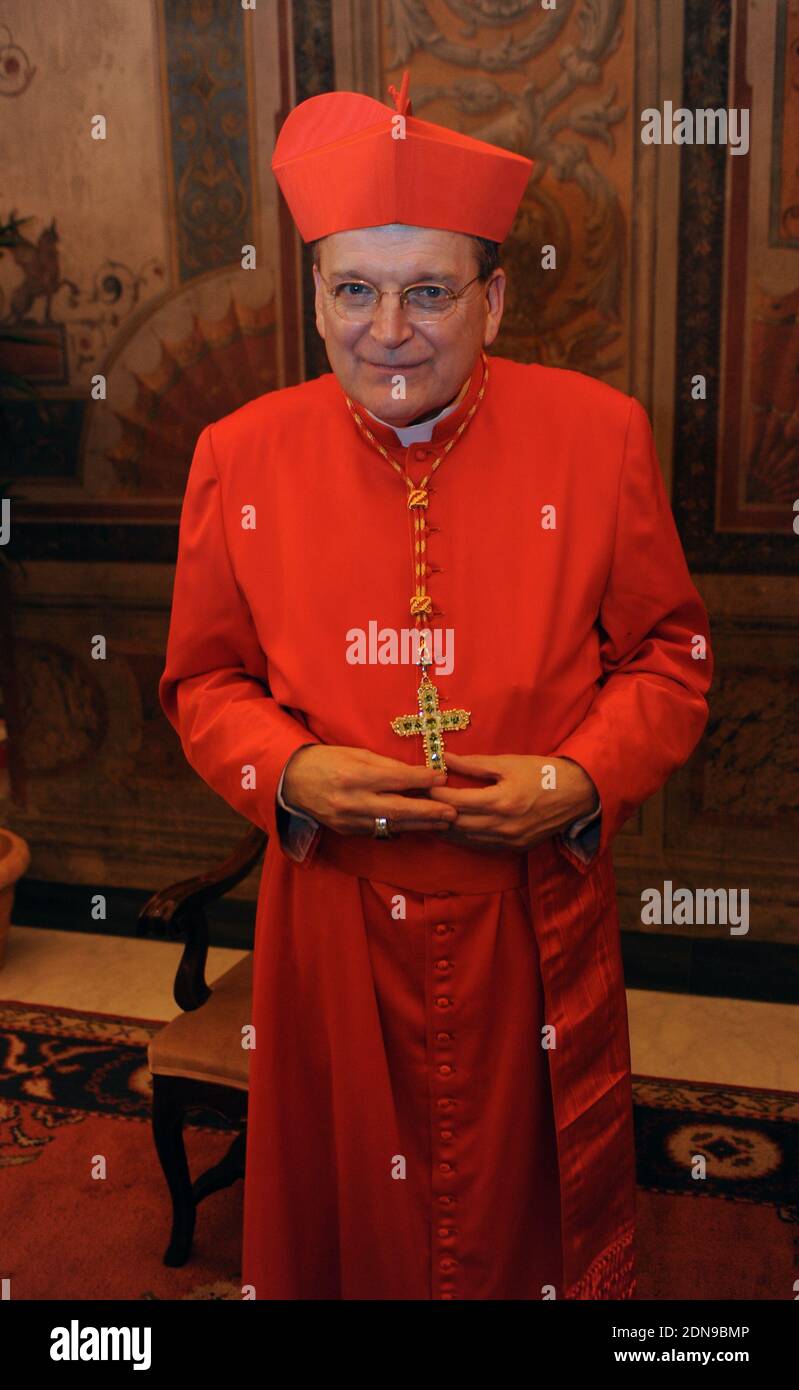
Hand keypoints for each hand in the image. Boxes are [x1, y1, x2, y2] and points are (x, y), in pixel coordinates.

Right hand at [282, 745, 458, 837]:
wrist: (292, 781)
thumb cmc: (327, 760)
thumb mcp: (356, 754)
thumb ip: (386, 766)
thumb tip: (415, 773)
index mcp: (355, 776)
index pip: (395, 779)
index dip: (421, 779)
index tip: (442, 777)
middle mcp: (353, 800)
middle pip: (398, 808)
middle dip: (428, 811)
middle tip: (453, 812)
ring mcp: (350, 819)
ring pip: (392, 824)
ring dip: (420, 824)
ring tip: (443, 823)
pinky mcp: (347, 831)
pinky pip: (379, 831)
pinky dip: (399, 828)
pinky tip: (417, 827)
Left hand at [428, 752, 598, 851]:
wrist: (577, 795)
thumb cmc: (542, 772)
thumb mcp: (508, 762)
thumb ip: (474, 763)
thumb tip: (444, 757)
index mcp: (500, 801)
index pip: (456, 801)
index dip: (436, 794)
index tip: (422, 785)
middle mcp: (502, 826)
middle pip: (456, 824)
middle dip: (435, 813)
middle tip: (418, 803)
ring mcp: (508, 840)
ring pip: (466, 839)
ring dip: (446, 829)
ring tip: (428, 817)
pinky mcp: (514, 848)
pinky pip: (481, 845)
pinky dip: (464, 837)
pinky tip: (453, 829)